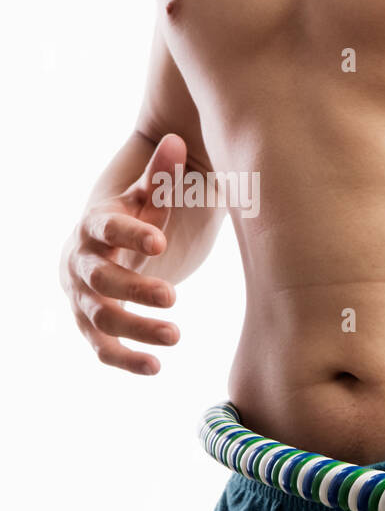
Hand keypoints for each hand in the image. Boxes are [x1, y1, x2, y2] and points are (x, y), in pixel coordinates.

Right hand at [59, 134, 185, 373]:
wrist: (101, 249)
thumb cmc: (133, 221)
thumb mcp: (148, 198)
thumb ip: (161, 176)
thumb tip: (175, 141)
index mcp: (95, 225)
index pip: (108, 227)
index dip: (131, 233)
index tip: (161, 241)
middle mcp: (81, 263)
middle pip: (101, 279)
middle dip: (135, 289)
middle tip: (173, 297)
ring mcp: (81, 298)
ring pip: (101, 318)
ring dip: (136, 330)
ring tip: (176, 335)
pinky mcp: (90, 326)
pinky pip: (102, 348)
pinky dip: (125, 360)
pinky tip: (156, 368)